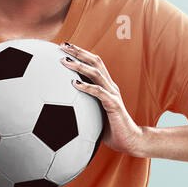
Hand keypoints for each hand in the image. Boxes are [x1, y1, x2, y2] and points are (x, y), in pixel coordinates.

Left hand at [61, 42, 146, 156]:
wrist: (129, 140)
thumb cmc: (110, 128)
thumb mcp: (92, 113)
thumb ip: (81, 106)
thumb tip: (58, 107)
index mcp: (105, 86)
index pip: (93, 63)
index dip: (80, 53)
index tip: (63, 47)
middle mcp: (110, 86)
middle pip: (95, 62)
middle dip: (79, 52)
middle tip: (62, 46)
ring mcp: (113, 94)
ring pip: (96, 74)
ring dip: (79, 66)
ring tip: (64, 61)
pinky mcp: (113, 105)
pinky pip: (99, 93)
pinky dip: (86, 86)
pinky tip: (73, 83)